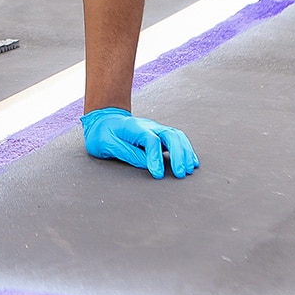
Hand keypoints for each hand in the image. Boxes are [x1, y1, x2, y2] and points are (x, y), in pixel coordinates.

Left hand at [81, 107, 198, 178]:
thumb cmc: (102, 133)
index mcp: (133, 127)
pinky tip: (192, 162)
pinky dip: (186, 150)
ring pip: (177, 136)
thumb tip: (147, 164)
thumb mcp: (105, 143)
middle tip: (180, 173)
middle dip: (178, 154)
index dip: (156, 158)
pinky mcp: (159, 135)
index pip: (151, 140)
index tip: (158, 175)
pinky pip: (177, 140)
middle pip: (169, 135)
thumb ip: (126, 153)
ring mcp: (155, 129)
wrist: (103, 119)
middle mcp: (148, 126)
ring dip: (185, 152)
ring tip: (188, 170)